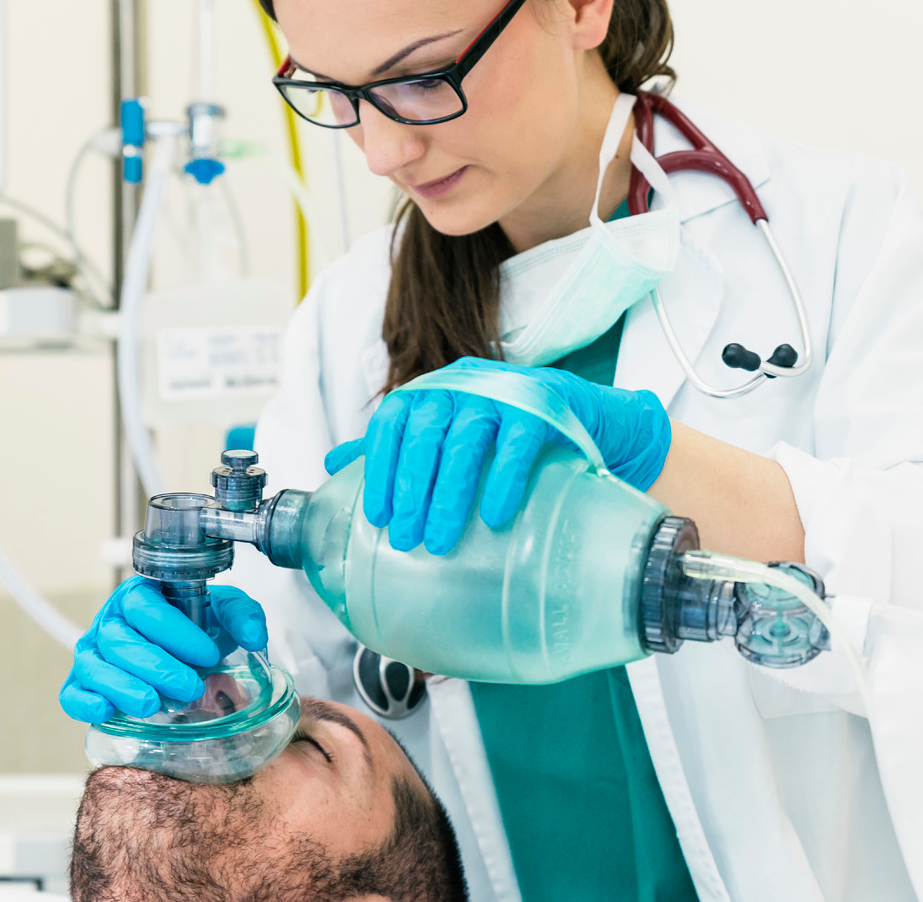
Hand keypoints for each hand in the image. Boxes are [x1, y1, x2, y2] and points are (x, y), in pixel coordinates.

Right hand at [59, 577, 267, 723]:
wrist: (184, 654)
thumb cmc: (197, 628)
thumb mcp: (224, 613)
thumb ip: (242, 615)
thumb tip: (254, 636)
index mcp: (139, 595)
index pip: (145, 606)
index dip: (175, 631)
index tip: (208, 654)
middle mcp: (111, 622)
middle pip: (120, 640)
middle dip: (156, 667)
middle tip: (191, 687)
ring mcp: (93, 653)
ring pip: (95, 667)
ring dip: (124, 688)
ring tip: (153, 705)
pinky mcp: (82, 685)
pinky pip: (71, 694)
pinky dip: (85, 704)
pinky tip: (107, 711)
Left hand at [324, 356, 670, 555]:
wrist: (590, 419)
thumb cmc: (508, 433)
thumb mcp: (452, 435)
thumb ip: (397, 446)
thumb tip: (332, 465)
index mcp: (436, 390)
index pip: (394, 420)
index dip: (378, 466)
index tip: (375, 514)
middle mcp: (465, 383)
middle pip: (425, 432)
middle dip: (410, 489)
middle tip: (405, 539)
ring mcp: (507, 392)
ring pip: (467, 439)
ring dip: (450, 493)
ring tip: (440, 539)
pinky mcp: (548, 407)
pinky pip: (520, 442)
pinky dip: (504, 479)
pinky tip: (495, 515)